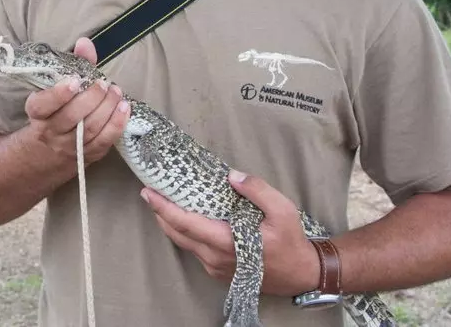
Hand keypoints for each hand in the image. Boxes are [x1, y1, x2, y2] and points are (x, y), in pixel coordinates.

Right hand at [24, 37, 130, 164]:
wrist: (43, 155)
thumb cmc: (51, 113)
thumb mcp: (53, 89)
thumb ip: (72, 64)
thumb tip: (85, 42)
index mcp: (37, 114)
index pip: (42, 106)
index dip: (58, 94)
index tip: (74, 80)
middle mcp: (51, 132)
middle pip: (71, 118)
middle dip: (91, 99)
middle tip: (103, 84)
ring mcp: (68, 147)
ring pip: (88, 130)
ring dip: (106, 110)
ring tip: (116, 93)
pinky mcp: (86, 156)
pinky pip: (102, 143)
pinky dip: (116, 125)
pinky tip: (125, 109)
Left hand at [141, 170, 320, 295]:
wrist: (302, 275)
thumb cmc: (291, 243)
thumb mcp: (283, 211)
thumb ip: (258, 191)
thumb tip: (233, 176)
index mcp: (226, 242)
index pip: (186, 223)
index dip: (164, 208)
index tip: (148, 192)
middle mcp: (215, 258)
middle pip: (177, 234)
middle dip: (160, 213)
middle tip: (149, 193)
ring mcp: (215, 267)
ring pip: (184, 244)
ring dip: (171, 224)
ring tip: (163, 203)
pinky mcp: (218, 271)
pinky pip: (194, 250)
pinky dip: (185, 234)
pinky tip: (185, 220)